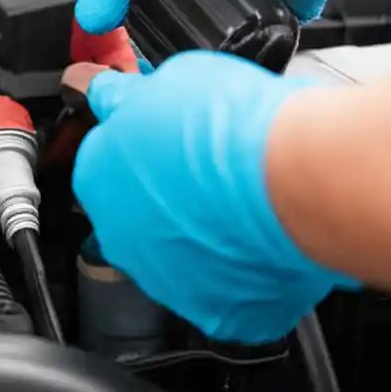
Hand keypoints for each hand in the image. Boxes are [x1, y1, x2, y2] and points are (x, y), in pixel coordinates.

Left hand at [73, 53, 353, 343]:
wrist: (293, 179)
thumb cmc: (233, 129)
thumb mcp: (171, 80)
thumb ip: (136, 99)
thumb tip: (124, 93)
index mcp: (97, 173)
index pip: (106, 156)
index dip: (141, 139)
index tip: (166, 132)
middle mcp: (118, 233)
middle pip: (139, 207)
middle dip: (171, 188)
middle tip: (215, 165)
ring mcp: (163, 277)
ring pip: (180, 249)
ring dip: (204, 228)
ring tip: (247, 201)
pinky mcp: (215, 311)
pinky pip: (225, 286)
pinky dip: (242, 267)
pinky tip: (264, 240)